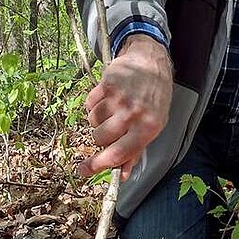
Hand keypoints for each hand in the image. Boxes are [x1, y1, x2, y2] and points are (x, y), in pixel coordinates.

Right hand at [79, 34, 172, 180]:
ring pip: (93, 121)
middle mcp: (133, 114)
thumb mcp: (153, 126)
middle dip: (101, 137)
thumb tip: (121, 175)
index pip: (118, 154)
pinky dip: (94, 104)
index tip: (84, 170)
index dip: (98, 165)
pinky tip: (107, 97)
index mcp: (147, 129)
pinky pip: (89, 104)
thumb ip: (136, 151)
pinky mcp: (107, 84)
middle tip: (112, 126)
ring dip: (98, 119)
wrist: (151, 63)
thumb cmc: (154, 98)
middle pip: (100, 138)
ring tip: (113, 109)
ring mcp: (119, 99)